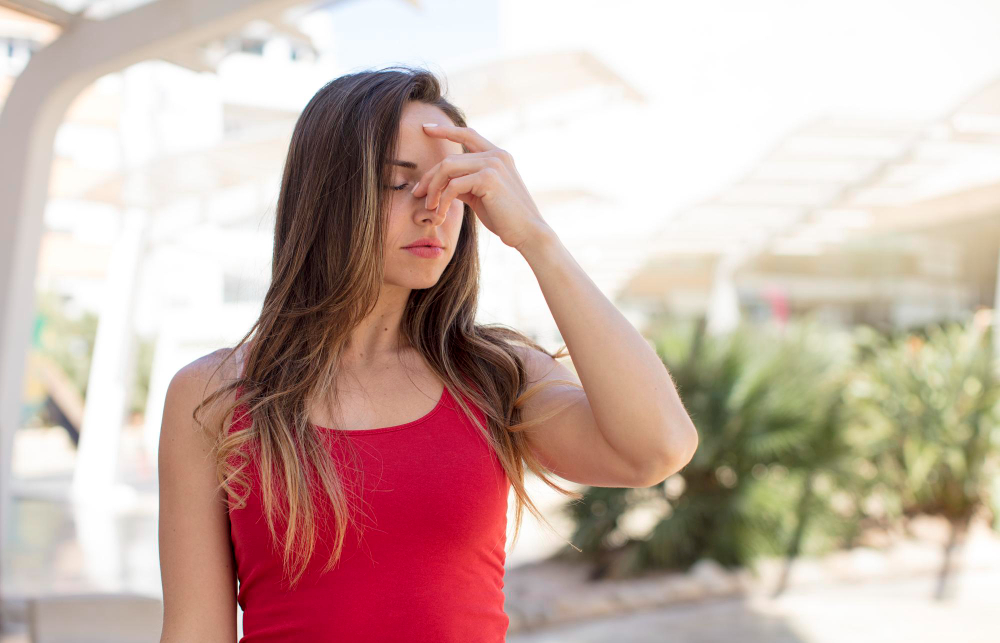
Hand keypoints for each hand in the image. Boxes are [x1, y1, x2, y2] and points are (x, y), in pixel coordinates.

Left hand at [410, 123, 550, 251]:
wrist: (528, 232)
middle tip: (418, 193)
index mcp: (497, 155)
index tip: (426, 127)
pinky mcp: (488, 179)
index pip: (467, 134)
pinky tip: (441, 214)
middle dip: (429, 177)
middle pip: (449, 158)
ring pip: (447, 168)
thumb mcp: (481, 195)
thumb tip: (441, 184)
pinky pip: (454, 185)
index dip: (445, 130)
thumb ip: (464, 183)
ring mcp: (493, 164)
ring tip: (429, 207)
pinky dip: (443, 200)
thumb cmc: (505, 217)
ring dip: (433, 189)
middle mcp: (496, 155)